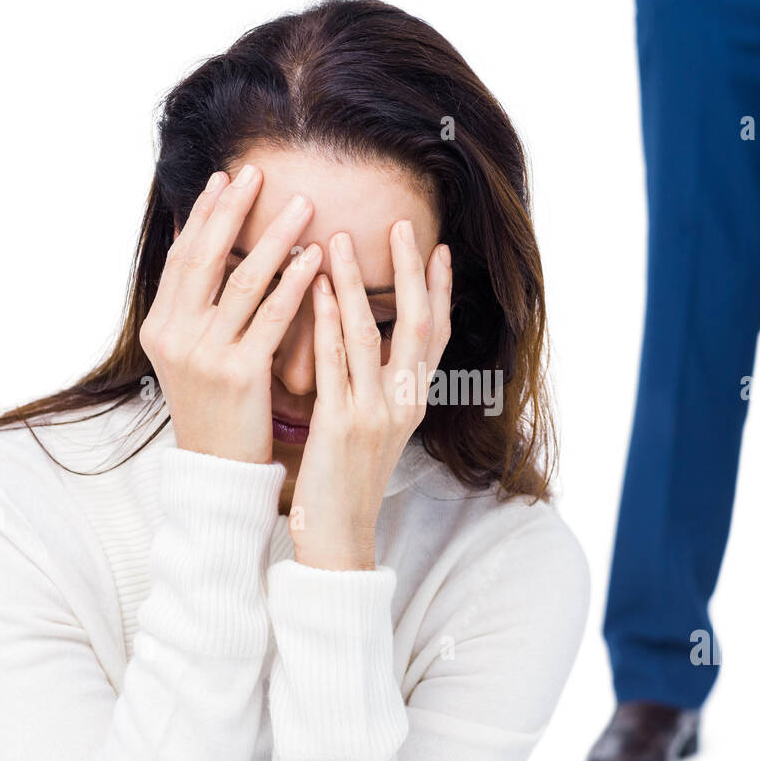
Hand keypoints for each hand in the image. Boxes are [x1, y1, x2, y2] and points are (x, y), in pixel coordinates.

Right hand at [139, 167, 321, 462]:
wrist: (217, 471)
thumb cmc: (215, 411)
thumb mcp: (190, 357)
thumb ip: (195, 309)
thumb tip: (200, 251)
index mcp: (160, 328)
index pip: (182, 257)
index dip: (203, 215)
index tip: (225, 179)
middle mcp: (175, 336)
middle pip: (205, 258)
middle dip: (232, 211)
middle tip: (256, 172)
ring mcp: (204, 355)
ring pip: (242, 281)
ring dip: (274, 237)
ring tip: (303, 206)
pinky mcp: (238, 374)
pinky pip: (271, 317)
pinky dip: (292, 282)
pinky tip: (312, 258)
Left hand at [289, 221, 452, 569]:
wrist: (339, 536)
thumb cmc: (349, 480)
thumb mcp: (376, 428)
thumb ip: (380, 385)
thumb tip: (374, 342)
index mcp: (415, 401)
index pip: (438, 335)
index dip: (440, 289)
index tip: (437, 248)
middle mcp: (405, 403)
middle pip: (419, 324)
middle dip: (411, 271)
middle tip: (400, 224)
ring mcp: (376, 413)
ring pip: (373, 334)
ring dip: (358, 281)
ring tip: (339, 238)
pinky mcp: (341, 425)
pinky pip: (336, 363)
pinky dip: (329, 321)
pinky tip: (318, 288)